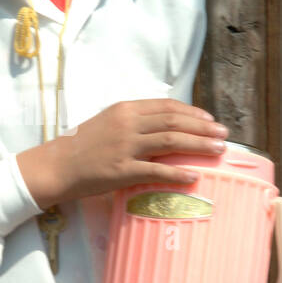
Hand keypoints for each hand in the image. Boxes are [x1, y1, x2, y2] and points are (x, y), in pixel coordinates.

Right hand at [19, 99, 228, 207]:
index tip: (210, 120)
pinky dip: (178, 173)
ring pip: (170, 141)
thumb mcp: (108, 123)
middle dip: (203, 128)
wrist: (57, 165)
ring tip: (218, 150)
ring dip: (199, 145)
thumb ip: (134, 121)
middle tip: (224, 134)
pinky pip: (156, 170)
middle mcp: (128, 124)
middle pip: (174, 121)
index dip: (192, 112)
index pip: (166, 106)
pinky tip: (194, 176)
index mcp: (125, 109)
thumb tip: (164, 126)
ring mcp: (125, 147)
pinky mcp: (121, 170)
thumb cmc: (82, 146)